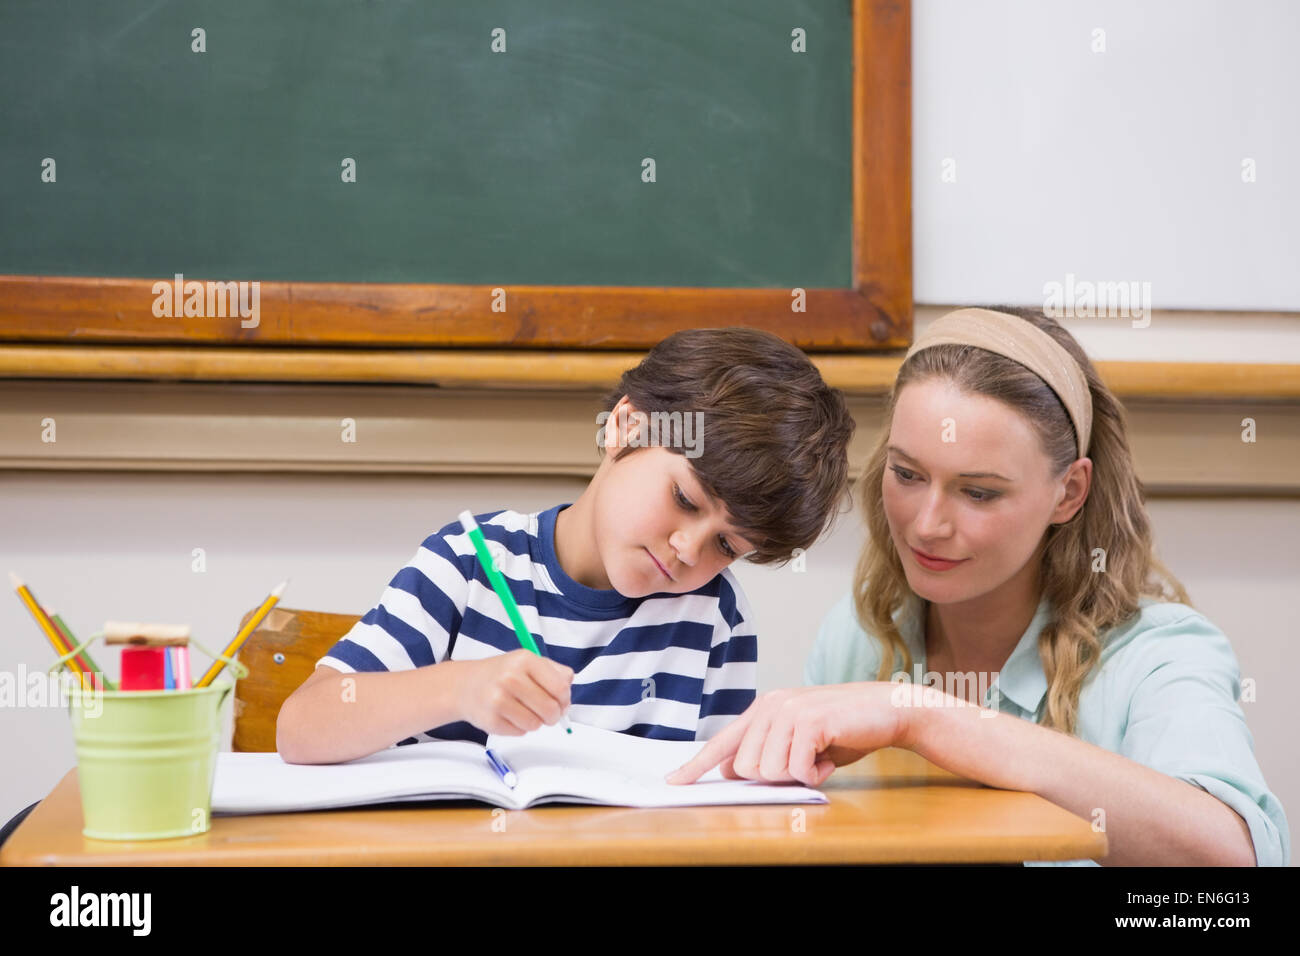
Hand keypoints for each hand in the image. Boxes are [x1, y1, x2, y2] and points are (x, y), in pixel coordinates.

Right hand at [455, 650, 573, 735]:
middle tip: (545, 712)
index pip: (560, 687)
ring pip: (536, 724)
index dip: (565, 699)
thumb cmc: (502, 674)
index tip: (561, 702)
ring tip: (523, 710)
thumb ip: (554, 672)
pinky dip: (519, 728)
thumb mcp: (528, 662)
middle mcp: (510, 678)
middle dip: (553, 715)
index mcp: (524, 660)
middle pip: (550, 709)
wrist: (465, 685)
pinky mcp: (490, 721)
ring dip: (535, 722)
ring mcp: (498, 700)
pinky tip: (509, 715)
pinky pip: (520, 732)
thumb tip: (568, 690)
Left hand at [664, 682, 911, 787]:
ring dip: (798, 775)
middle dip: (775, 777)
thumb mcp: (798, 741)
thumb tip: (731, 771)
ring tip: (819, 756)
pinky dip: (816, 774)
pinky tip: (829, 757)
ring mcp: (788, 711)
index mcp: (762, 709)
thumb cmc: (843, 730)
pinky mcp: (809, 721)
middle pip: (746, 768)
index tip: (673, 782)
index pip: (722, 742)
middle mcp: (770, 706)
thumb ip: (765, 751)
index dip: (697, 765)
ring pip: (768, 771)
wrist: (886, 710)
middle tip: (804, 762)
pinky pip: (797, 769)